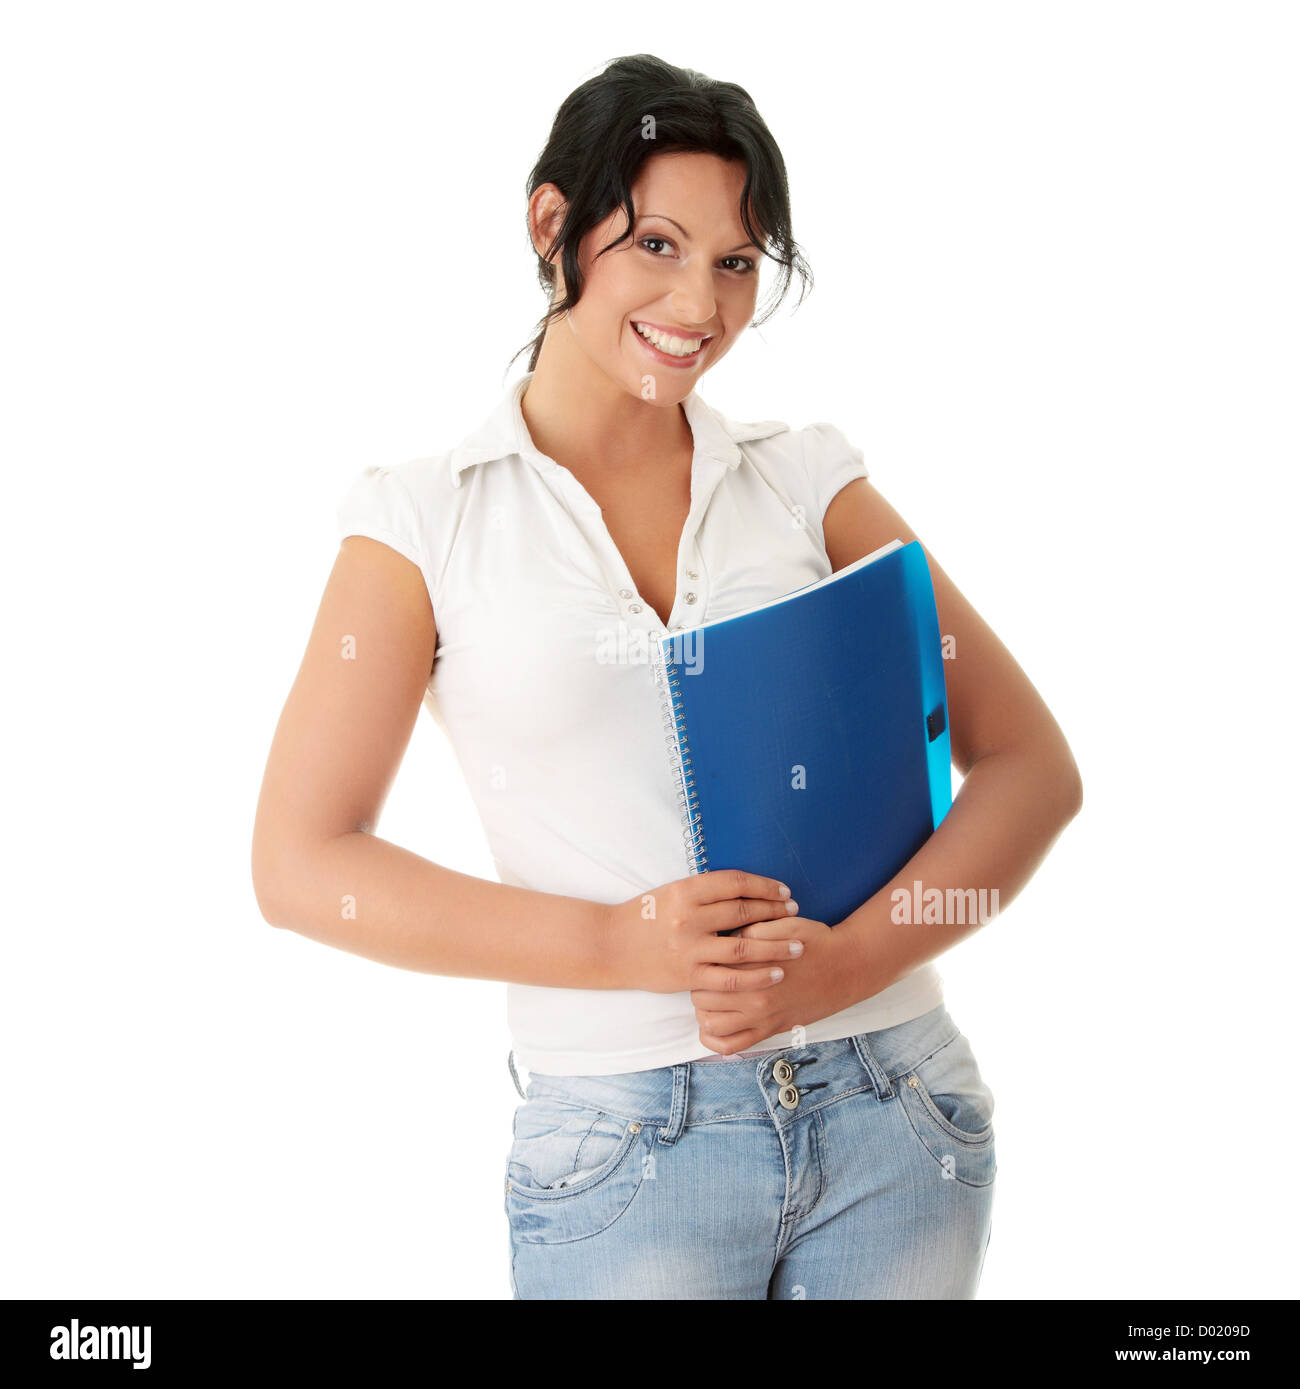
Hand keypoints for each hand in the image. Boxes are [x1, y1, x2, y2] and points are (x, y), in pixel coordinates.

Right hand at [604, 869, 804, 993]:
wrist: (610, 947)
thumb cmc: (643, 917)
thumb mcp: (671, 894)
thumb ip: (704, 892)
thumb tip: (745, 890)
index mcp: (685, 891)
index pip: (735, 883)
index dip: (764, 886)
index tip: (784, 891)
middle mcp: (689, 918)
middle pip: (744, 912)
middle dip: (776, 912)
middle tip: (796, 913)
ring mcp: (690, 949)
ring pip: (745, 949)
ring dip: (776, 946)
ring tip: (798, 946)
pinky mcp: (690, 975)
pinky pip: (732, 978)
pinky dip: (758, 977)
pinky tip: (777, 973)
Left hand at [689, 915, 853, 1054]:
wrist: (847, 967)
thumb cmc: (814, 941)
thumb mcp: (781, 924)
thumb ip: (749, 931)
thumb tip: (724, 937)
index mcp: (754, 966)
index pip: (708, 968)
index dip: (703, 959)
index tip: (707, 954)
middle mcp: (755, 997)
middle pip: (701, 997)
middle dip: (700, 984)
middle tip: (707, 975)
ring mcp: (762, 1018)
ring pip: (710, 1024)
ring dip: (704, 1011)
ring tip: (712, 998)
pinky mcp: (771, 1031)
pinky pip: (731, 1046)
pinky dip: (715, 1039)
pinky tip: (718, 1024)